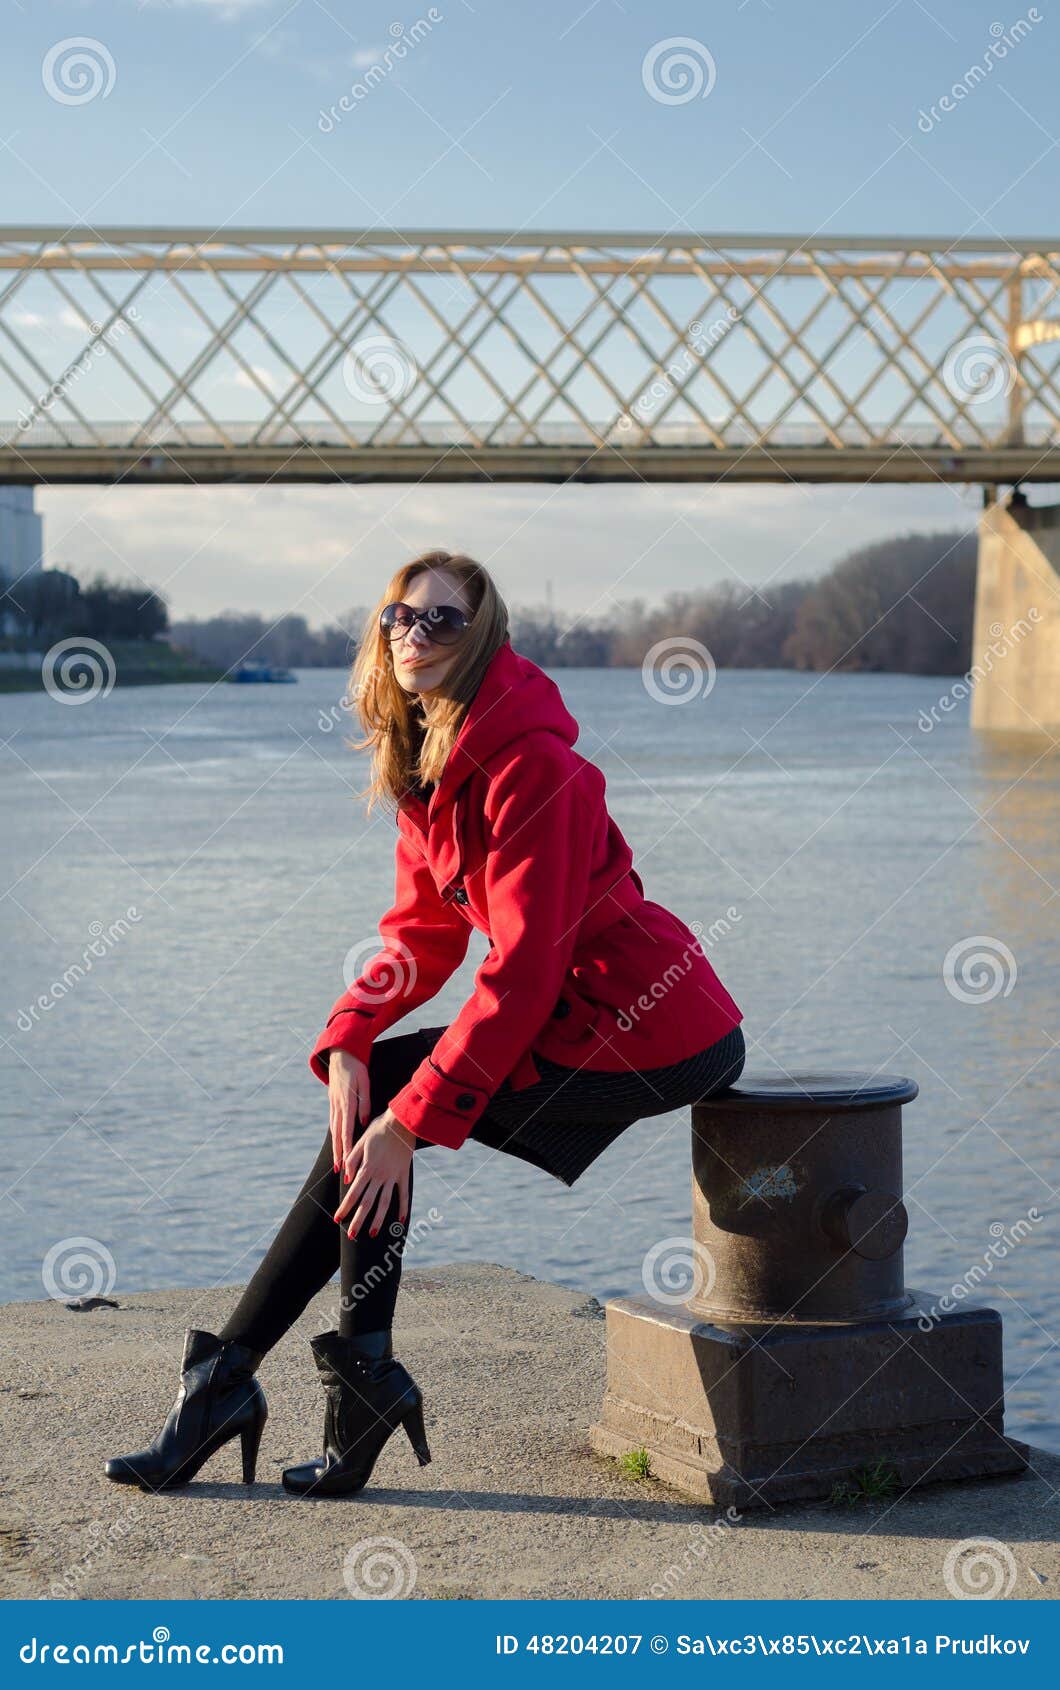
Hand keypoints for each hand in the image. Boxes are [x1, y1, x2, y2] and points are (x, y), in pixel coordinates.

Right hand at [327, 1049, 370, 1172]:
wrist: (340, 1054)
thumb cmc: (356, 1067)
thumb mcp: (364, 1082)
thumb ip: (365, 1103)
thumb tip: (364, 1123)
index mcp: (347, 1102)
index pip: (346, 1130)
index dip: (346, 1148)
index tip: (347, 1163)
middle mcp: (338, 1106)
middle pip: (338, 1135)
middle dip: (339, 1155)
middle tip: (340, 1172)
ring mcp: (333, 1104)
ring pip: (334, 1130)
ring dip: (335, 1147)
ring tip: (338, 1163)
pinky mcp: (332, 1102)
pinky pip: (333, 1122)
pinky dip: (334, 1135)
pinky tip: (337, 1144)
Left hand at [334, 1109, 416, 1238]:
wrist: (402, 1121)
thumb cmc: (378, 1129)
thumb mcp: (360, 1142)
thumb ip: (352, 1160)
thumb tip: (345, 1179)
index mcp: (367, 1168)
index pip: (353, 1193)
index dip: (345, 1207)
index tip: (337, 1219)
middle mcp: (380, 1176)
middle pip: (367, 1202)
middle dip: (358, 1220)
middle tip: (351, 1235)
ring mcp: (393, 1176)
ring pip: (384, 1202)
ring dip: (377, 1219)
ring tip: (372, 1233)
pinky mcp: (403, 1174)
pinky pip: (403, 1194)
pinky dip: (402, 1208)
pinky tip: (399, 1221)